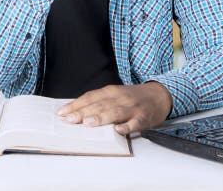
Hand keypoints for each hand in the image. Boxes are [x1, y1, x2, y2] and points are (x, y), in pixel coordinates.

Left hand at [57, 83, 172, 134]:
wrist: (159, 95)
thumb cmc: (133, 98)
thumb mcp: (115, 95)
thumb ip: (99, 102)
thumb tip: (77, 111)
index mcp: (111, 92)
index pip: (90, 97)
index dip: (75, 105)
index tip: (62, 112)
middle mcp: (120, 97)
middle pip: (99, 105)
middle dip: (83, 112)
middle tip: (70, 119)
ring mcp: (132, 107)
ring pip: (114, 112)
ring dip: (101, 117)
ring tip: (88, 123)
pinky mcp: (143, 117)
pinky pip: (135, 123)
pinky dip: (127, 126)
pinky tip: (118, 130)